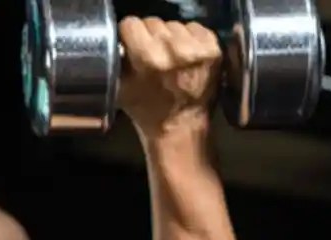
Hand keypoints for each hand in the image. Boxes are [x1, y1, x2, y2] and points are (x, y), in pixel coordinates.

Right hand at [118, 17, 222, 137]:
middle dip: (148, 36)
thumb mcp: (120, 88)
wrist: (181, 127)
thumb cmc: (147, 111)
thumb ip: (117, 60)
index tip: (130, 45)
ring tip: (168, 56)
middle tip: (150, 54)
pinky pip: (195, 28)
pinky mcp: (213, 49)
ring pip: (174, 24)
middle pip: (153, 22)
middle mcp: (174, 50)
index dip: (128, 35)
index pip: (131, 24)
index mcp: (148, 60)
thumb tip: (119, 40)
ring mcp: (197, 49)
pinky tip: (184, 55)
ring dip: (169, 37)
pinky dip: (188, 38)